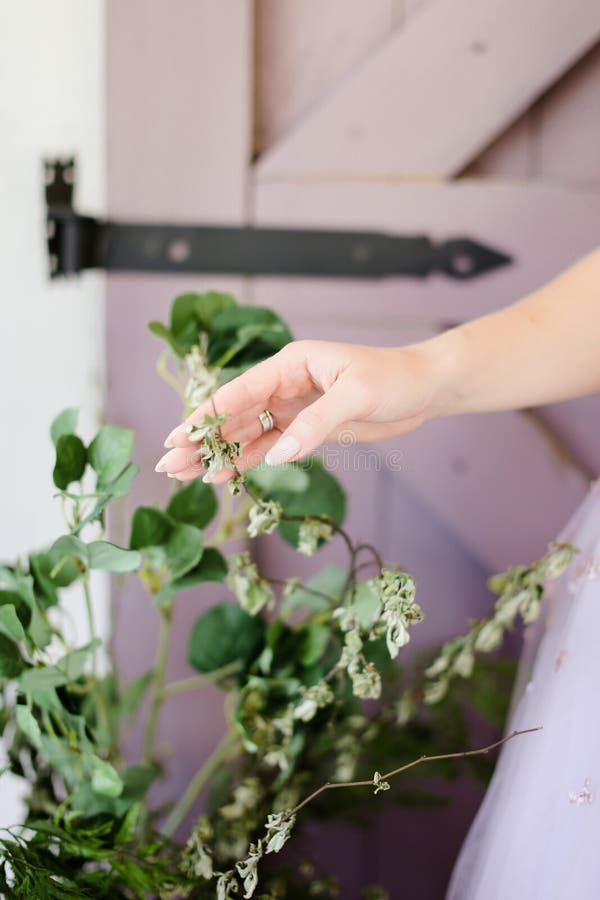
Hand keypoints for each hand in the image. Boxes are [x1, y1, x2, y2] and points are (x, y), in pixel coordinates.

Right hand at [155, 339, 441, 482]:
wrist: (424, 388)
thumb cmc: (393, 379)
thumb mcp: (355, 396)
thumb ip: (315, 425)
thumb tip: (279, 455)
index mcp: (291, 364)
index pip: (239, 392)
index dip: (206, 416)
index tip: (176, 436)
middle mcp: (285, 384)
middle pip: (234, 416)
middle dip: (201, 440)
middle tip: (167, 465)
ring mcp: (293, 408)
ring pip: (246, 434)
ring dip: (217, 454)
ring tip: (183, 475)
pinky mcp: (305, 428)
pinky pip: (269, 446)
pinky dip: (245, 461)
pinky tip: (221, 476)